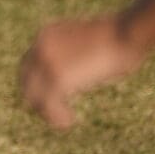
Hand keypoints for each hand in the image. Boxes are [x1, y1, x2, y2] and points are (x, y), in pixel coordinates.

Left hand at [19, 15, 143, 129]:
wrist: (128, 32)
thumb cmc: (121, 36)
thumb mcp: (91, 42)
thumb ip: (76, 55)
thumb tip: (82, 71)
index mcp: (48, 34)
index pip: (30, 63)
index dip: (37, 81)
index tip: (52, 94)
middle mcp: (41, 46)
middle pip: (26, 79)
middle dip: (38, 97)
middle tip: (54, 112)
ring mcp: (47, 62)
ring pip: (34, 95)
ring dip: (47, 110)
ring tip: (64, 121)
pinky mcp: (58, 79)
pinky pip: (49, 104)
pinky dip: (56, 116)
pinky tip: (68, 122)